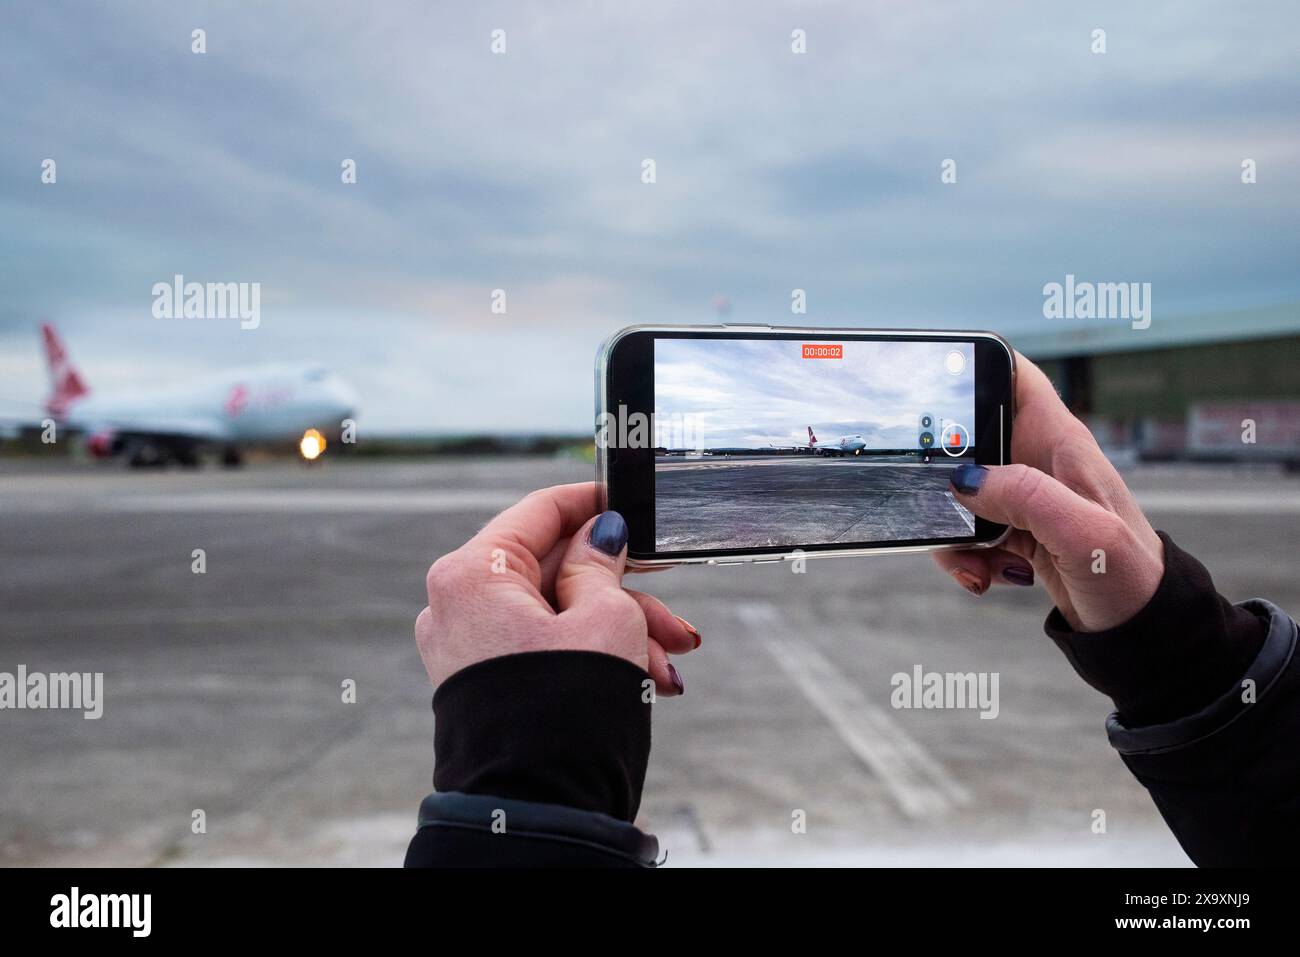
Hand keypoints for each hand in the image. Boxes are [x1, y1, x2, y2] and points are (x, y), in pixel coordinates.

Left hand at [415, 482, 698, 694]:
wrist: (537, 812)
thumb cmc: (565, 713)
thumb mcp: (605, 620)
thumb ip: (603, 564)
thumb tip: (601, 534)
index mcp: (473, 574)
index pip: (539, 512)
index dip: (593, 503)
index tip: (631, 501)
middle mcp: (457, 605)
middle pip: (555, 569)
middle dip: (625, 591)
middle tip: (673, 605)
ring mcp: (466, 646)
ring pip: (556, 613)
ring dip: (619, 630)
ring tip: (670, 665)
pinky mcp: (481, 680)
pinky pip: (542, 646)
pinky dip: (591, 653)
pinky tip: (647, 678)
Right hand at [933, 353, 1164, 631]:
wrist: (1138, 630)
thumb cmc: (1130, 576)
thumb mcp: (1084, 532)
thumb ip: (1026, 497)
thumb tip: (966, 481)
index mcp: (1059, 443)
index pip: (1015, 376)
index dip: (978, 366)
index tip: (937, 382)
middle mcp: (1038, 462)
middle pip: (969, 438)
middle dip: (943, 470)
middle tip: (942, 504)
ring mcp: (1023, 498)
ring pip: (959, 492)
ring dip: (951, 529)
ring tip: (975, 561)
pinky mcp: (1012, 531)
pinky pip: (965, 531)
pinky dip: (963, 556)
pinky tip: (985, 576)